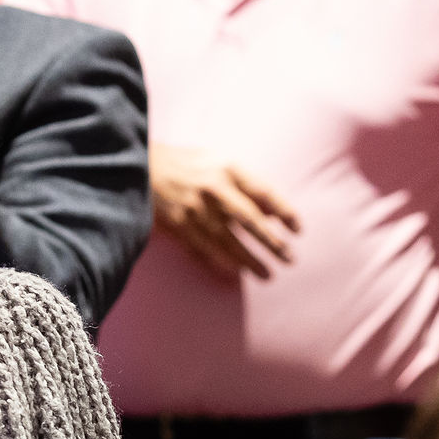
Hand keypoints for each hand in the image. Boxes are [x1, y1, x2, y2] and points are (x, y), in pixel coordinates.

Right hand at [150, 145, 300, 280]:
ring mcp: (194, 207)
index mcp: (227, 169)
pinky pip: (202, 246)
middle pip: (248, 219)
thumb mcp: (220, 163)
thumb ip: (248, 186)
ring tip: (267, 275)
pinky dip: (219, 261)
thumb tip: (275, 213)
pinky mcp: (177, 223)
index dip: (284, 211)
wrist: (140, 165)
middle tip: (289, 260)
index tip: (298, 230)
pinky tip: (234, 272)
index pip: (263, 192)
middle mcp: (212, 188)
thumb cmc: (187, 165)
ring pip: (227, 239)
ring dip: (248, 259)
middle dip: (271, 242)